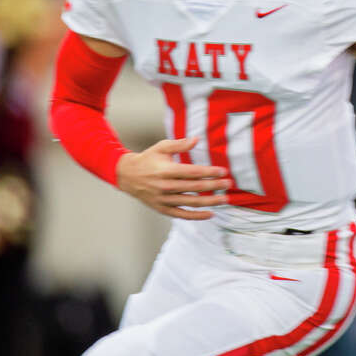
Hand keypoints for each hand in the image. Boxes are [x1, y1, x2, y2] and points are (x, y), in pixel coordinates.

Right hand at [115, 137, 232, 219]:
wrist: (126, 175)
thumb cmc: (148, 159)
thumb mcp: (161, 147)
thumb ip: (179, 144)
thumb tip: (197, 139)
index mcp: (166, 170)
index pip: (192, 172)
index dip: (209, 172)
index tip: (223, 171)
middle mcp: (165, 186)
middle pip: (194, 187)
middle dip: (214, 186)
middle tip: (229, 184)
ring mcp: (163, 199)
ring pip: (190, 202)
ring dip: (210, 202)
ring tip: (225, 199)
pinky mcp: (162, 208)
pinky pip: (181, 215)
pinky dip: (196, 216)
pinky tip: (210, 213)